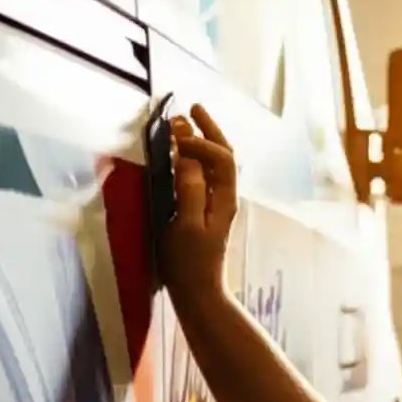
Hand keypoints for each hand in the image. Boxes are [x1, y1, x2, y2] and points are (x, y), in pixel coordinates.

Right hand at [159, 104, 238, 301]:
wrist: (197, 294)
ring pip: (214, 163)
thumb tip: (186, 156)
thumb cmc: (189, 263)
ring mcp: (215, 204)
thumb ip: (189, 189)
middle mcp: (224, 197)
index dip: (202, 142)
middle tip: (192, 107)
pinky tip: (181, 155)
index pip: (222, 157)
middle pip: (224, 154)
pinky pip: (203, 175)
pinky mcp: (203, 212)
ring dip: (202, 140)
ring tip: (186, 123)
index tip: (177, 138)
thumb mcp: (187, 225)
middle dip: (209, 129)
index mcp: (224, 199)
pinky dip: (193, 158)